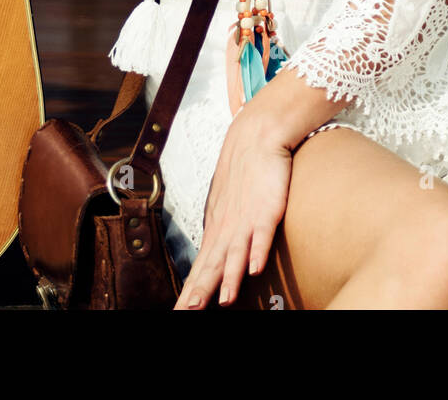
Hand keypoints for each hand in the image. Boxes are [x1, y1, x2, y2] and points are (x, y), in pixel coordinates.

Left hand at [173, 104, 293, 308]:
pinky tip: (254, 269)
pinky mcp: (267, 208)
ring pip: (235, 253)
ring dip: (229, 279)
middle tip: (187, 313)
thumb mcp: (226, 206)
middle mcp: (227, 226)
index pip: (201, 266)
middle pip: (212, 265)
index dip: (191, 290)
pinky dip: (257, 250)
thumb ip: (223, 232)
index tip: (180, 312)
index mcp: (217, 227)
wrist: (257, 134)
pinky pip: (262, 232)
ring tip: (223, 301)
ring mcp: (246, 217)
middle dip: (200, 292)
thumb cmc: (242, 172)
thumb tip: (216, 257)